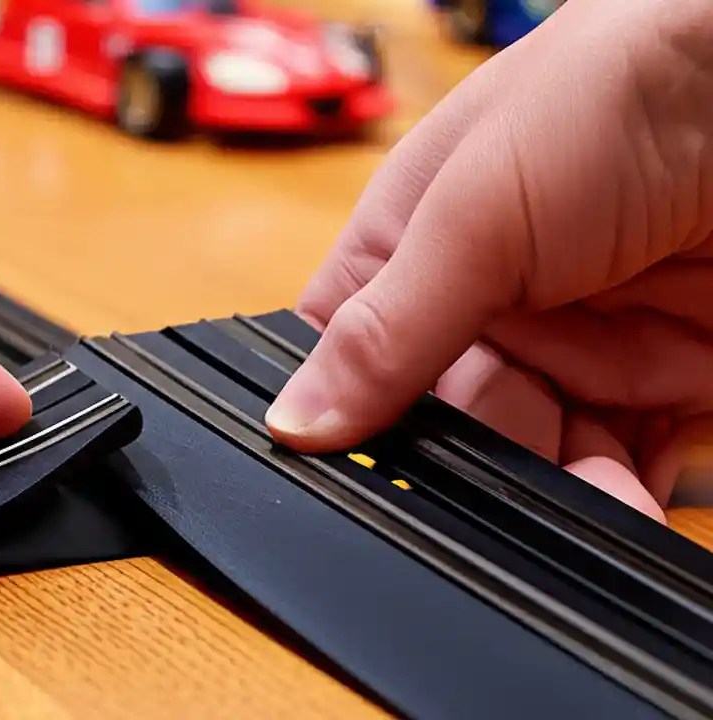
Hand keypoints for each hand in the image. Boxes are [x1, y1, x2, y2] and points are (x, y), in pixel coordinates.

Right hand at [266, 0, 712, 523]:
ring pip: (531, 457)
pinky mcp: (653, 373)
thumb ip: (387, 328)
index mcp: (408, 253)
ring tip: (588, 495)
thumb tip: (292, 423)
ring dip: (553, 491)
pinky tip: (619, 500)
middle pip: (442, 429)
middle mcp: (480, 306)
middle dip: (470, 470)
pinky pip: (617, 462)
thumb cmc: (612, 92)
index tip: (368, 483)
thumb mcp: (475, 211)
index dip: (351, 427)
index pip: (347, 364)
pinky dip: (616, 493)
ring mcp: (568, 342)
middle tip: (497, 497)